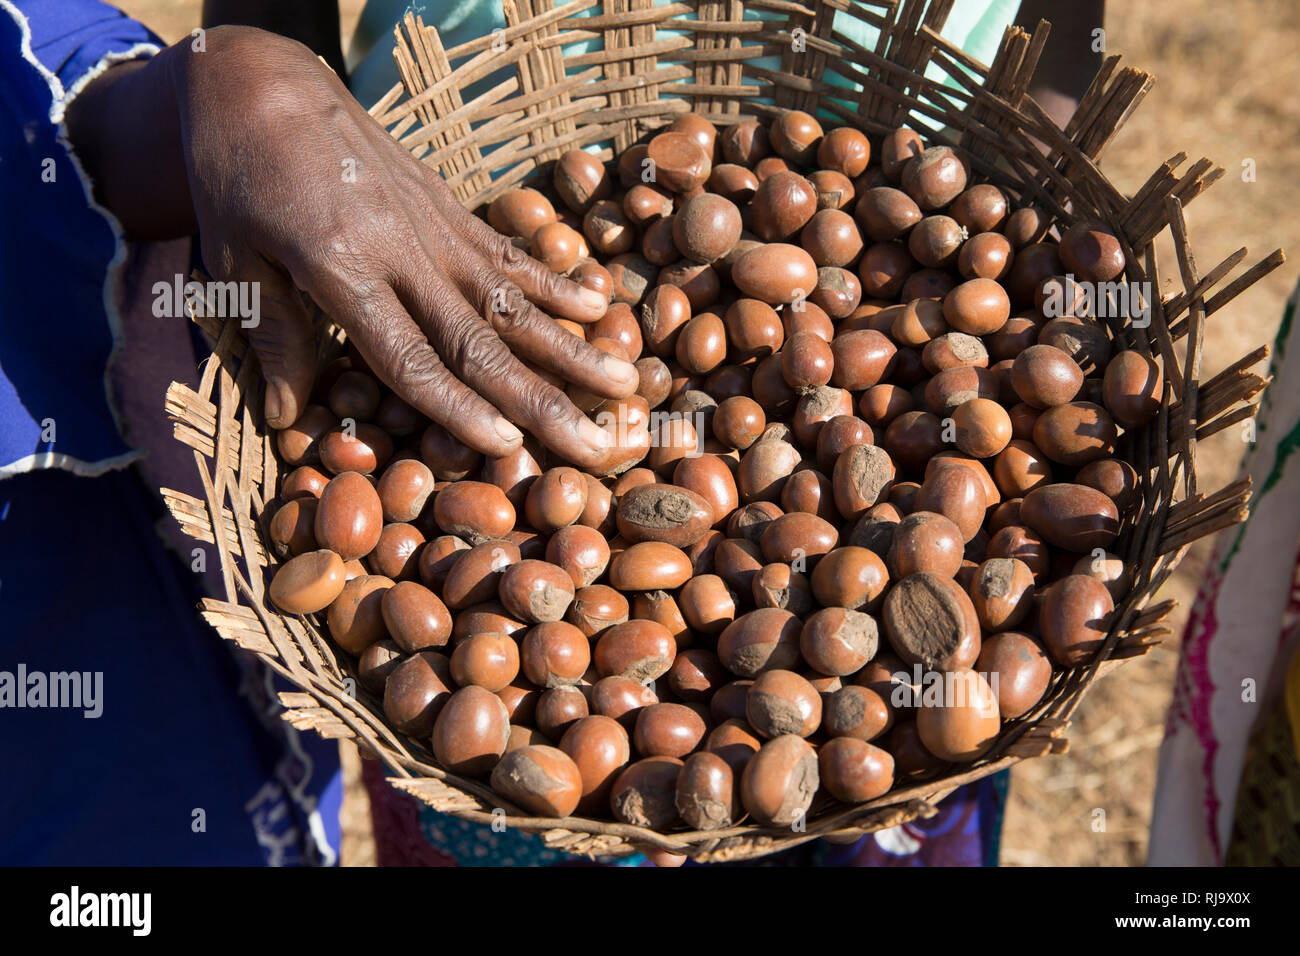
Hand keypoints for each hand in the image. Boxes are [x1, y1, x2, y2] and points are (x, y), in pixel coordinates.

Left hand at [118, 27, 637, 465]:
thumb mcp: (235, 261)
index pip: (411, 357)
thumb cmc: (236, 178)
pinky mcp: (448, 206)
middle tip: (598, 443)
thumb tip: (287, 425)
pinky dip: (557, 281)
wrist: (262, 84)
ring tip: (627, 381)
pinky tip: (602, 306)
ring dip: (573, 346)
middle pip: (482, 340)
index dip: (461, 408)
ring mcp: (434, 226)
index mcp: (342, 269)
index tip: (509, 447)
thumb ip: (274, 338)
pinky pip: (509, 253)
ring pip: (514, 298)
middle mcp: (402, 251)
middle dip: (542, 398)